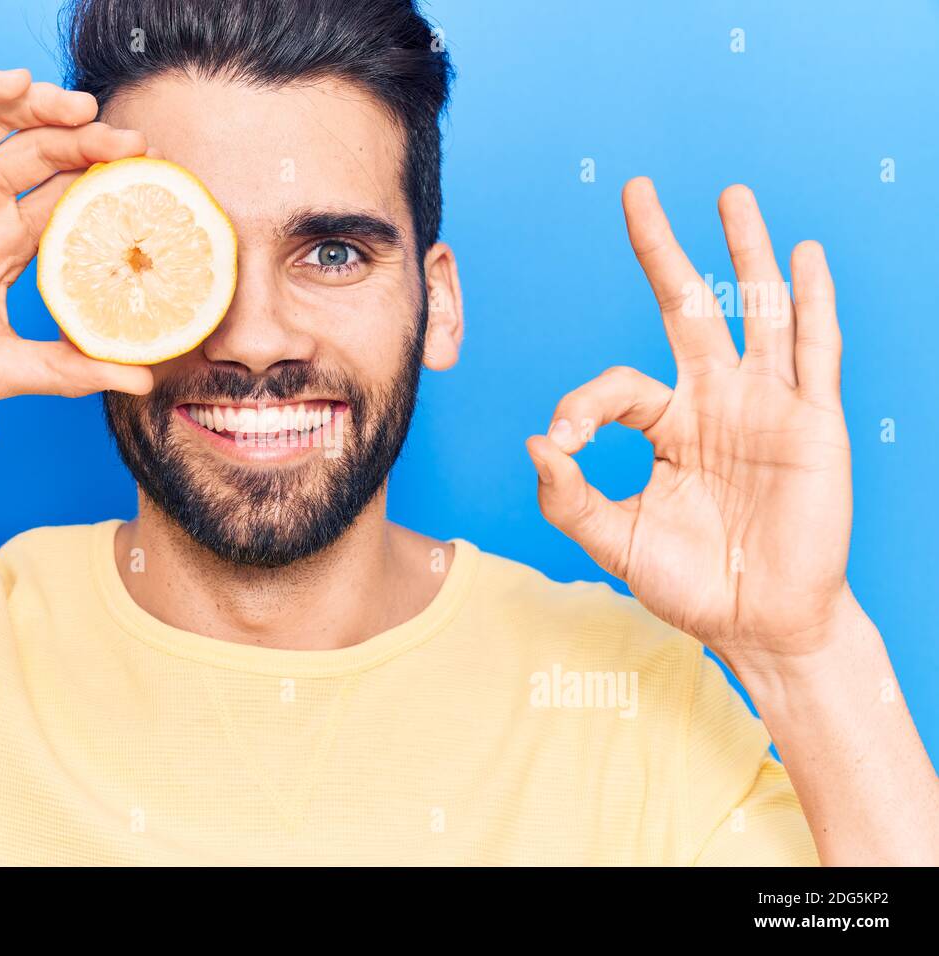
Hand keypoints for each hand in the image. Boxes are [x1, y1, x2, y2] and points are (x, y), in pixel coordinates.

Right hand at [0, 67, 154, 413]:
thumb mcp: (3, 368)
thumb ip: (69, 369)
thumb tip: (142, 377)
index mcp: (2, 247)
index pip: (65, 200)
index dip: (105, 185)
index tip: (150, 180)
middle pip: (43, 157)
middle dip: (89, 144)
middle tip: (132, 143)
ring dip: (43, 108)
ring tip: (86, 109)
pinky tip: (17, 84)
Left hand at [525, 178, 851, 668]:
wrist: (759, 624)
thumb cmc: (691, 585)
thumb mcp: (615, 542)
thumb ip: (569, 497)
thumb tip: (537, 441)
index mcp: (666, 425)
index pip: (617, 386)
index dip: (584, 404)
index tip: (565, 441)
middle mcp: (714, 401)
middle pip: (685, 307)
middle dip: (662, 250)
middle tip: (636, 190)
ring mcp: (765, 405)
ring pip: (754, 311)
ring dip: (744, 251)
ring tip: (730, 195)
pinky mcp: (814, 422)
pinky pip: (815, 351)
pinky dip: (811, 302)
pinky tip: (804, 255)